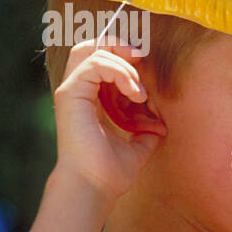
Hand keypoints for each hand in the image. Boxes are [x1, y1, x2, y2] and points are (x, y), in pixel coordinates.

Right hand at [51, 36, 164, 202]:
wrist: (95, 186)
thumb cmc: (111, 171)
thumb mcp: (138, 145)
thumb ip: (146, 129)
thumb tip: (160, 122)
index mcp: (90, 99)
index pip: (99, 59)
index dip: (123, 55)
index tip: (146, 66)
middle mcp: (78, 91)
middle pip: (89, 45)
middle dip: (118, 45)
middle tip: (141, 58)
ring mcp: (71, 90)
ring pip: (92, 50)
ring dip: (124, 65)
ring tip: (139, 92)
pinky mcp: (70, 94)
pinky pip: (95, 64)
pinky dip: (120, 72)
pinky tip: (135, 93)